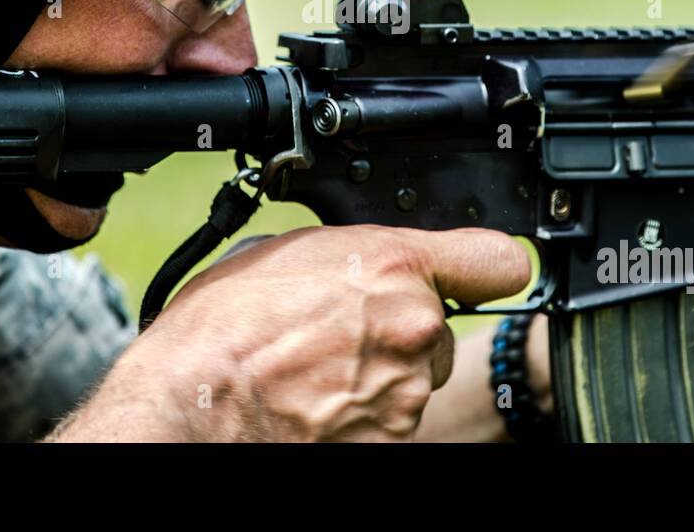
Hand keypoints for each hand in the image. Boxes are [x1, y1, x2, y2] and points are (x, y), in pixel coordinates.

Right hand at [51, 225, 528, 440]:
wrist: (195, 401)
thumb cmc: (226, 327)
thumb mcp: (293, 251)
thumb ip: (359, 254)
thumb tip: (373, 265)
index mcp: (397, 267)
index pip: (497, 261)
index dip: (484, 268)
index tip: (477, 274)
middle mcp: (416, 328)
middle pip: (436, 329)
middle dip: (400, 331)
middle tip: (340, 334)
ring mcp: (407, 392)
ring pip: (413, 379)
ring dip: (378, 376)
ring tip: (314, 371)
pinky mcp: (392, 443)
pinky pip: (391, 423)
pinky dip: (362, 419)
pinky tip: (316, 404)